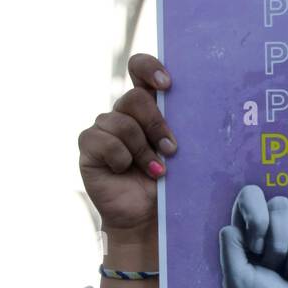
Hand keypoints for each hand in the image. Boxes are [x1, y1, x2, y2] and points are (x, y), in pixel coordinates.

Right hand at [78, 52, 177, 237]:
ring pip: (121, 122)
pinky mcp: (90, 147)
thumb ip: (181, 130)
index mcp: (147, 108)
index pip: (139, 69)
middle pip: (133, 97)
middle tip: (171, 149)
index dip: (149, 68)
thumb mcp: (182, 156)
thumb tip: (197, 109)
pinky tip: (126, 171)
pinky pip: (103, 140)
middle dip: (155, 123)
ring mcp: (104, 129)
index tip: (167, 84)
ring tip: (155, 171)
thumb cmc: (169, 186)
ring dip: (142, 150)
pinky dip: (120, 158)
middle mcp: (123, 114)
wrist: (147, 218)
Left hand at [219, 185, 287, 287]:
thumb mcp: (237, 282)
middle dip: (279, 242)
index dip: (256, 214)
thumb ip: (229, 249)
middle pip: (282, 204)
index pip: (251, 195)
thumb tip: (232, 226)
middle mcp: (274, 232)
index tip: (256, 246)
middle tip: (273, 268)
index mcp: (248, 235)